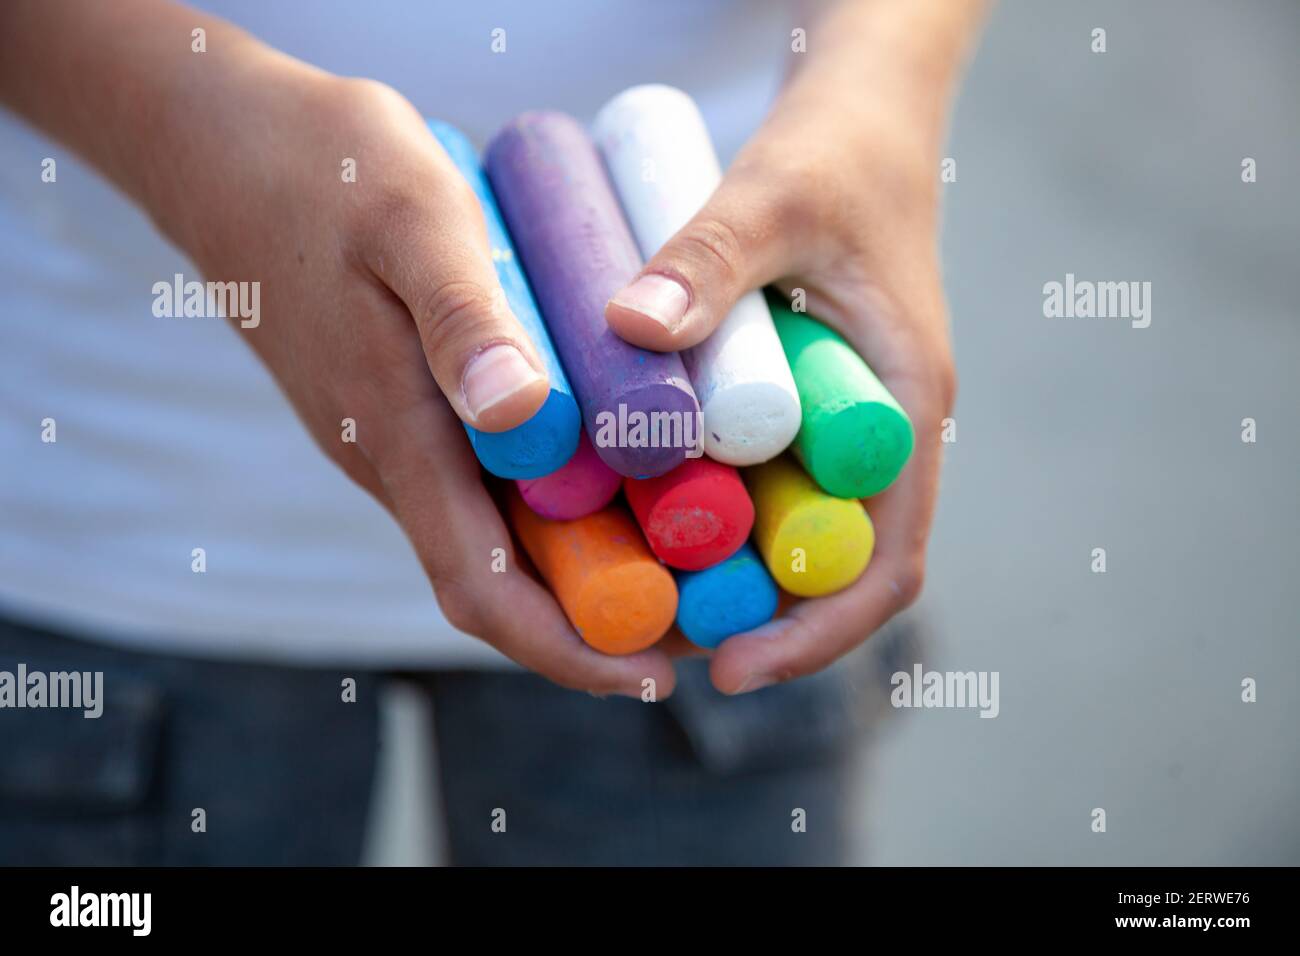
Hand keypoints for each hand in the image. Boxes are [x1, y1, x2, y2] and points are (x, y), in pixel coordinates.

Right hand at [138, 49, 677, 696]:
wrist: (220, 146)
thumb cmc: (319, 169)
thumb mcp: (408, 217)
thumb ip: (460, 316)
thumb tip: (522, 415)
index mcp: (396, 436)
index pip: (482, 588)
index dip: (568, 649)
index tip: (654, 673)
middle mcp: (394, 459)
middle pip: (505, 580)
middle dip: (602, 614)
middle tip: (709, 609)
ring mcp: (395, 436)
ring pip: (500, 530)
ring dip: (588, 559)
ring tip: (688, 551)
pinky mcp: (402, 404)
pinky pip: (486, 478)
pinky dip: (558, 498)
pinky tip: (618, 467)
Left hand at [605, 1, 978, 693]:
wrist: (864, 111)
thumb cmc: (841, 150)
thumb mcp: (779, 193)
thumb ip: (711, 255)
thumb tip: (628, 331)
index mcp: (906, 409)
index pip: (884, 563)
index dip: (815, 632)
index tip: (731, 666)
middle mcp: (876, 433)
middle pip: (823, 569)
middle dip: (746, 619)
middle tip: (648, 637)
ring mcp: (835, 421)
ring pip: (783, 532)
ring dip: (717, 573)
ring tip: (623, 593)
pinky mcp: (794, 401)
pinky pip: (753, 481)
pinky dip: (701, 513)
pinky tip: (627, 514)